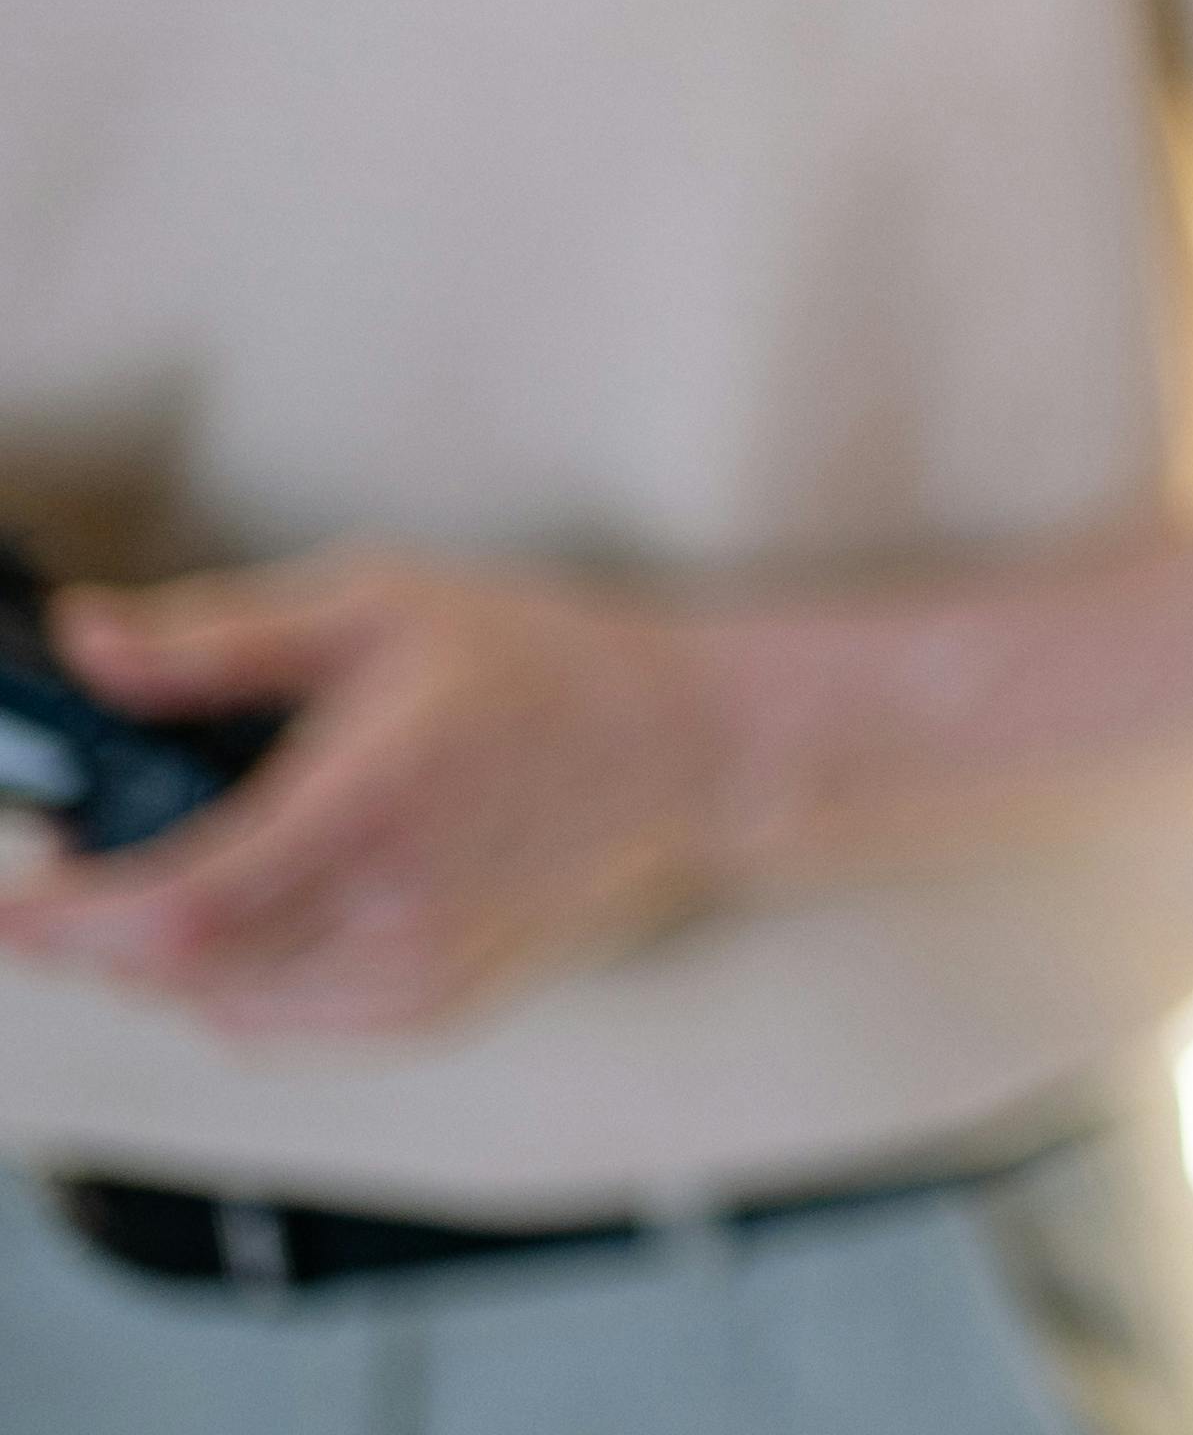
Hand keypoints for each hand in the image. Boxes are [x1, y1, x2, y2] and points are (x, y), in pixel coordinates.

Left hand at [0, 557, 746, 1036]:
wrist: (684, 750)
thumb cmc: (537, 664)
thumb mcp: (378, 605)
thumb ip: (220, 636)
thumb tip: (82, 641)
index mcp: (377, 799)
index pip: (182, 905)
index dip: (69, 917)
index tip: (14, 896)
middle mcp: (399, 908)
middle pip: (179, 972)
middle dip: (95, 929)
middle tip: (76, 863)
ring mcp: (421, 974)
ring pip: (218, 1011)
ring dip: (158, 961)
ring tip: (171, 879)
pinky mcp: (433, 1013)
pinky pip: (277, 1030)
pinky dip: (230, 988)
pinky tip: (253, 918)